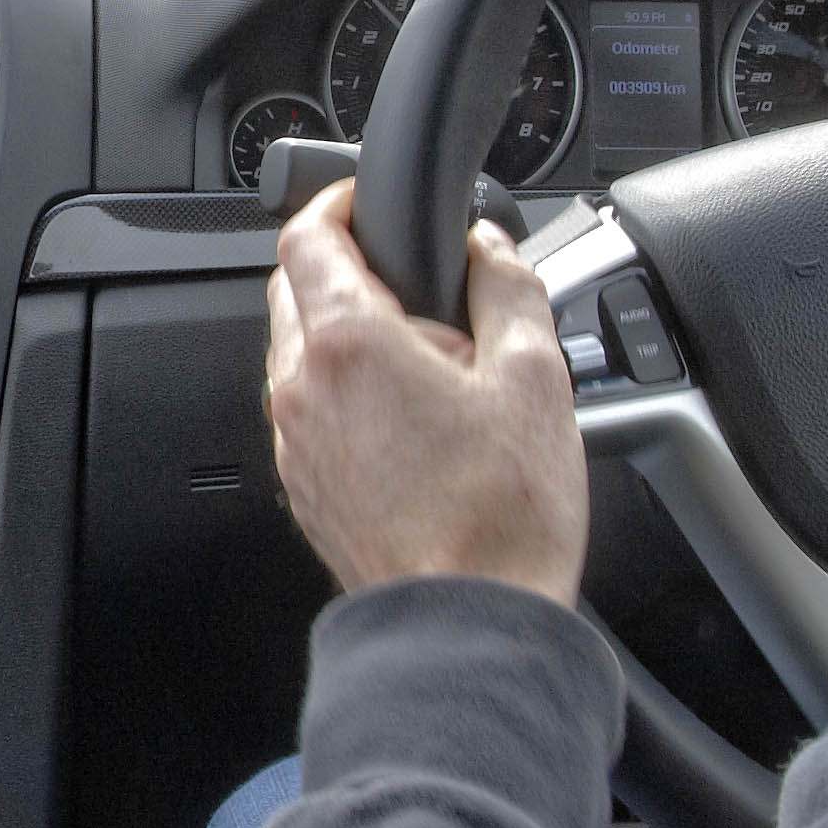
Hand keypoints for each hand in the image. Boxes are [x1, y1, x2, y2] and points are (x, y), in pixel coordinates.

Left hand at [261, 181, 588, 604]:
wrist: (468, 625)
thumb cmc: (502, 516)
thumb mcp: (535, 375)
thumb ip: (507, 286)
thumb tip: (490, 248)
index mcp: (348, 343)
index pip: (307, 237)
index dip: (338, 203)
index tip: (368, 202)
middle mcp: (302, 388)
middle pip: (293, 291)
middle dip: (345, 269)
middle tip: (421, 290)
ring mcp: (294, 443)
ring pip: (299, 354)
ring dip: (347, 336)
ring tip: (431, 367)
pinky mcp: (303, 488)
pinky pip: (309, 412)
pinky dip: (345, 394)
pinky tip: (411, 423)